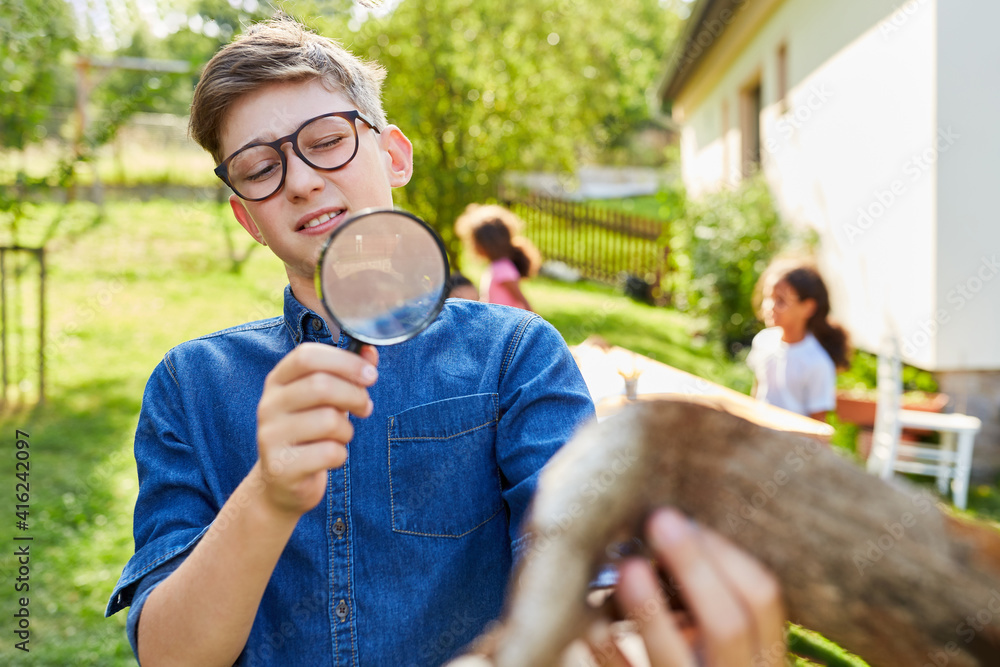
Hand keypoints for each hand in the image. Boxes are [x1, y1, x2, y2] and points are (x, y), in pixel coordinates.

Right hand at [254, 342, 377, 516]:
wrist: (282, 482)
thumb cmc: (310, 432)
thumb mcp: (325, 399)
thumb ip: (346, 372)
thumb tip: (370, 351)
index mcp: (278, 381)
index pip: (307, 356)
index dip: (344, 361)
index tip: (370, 374)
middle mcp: (268, 405)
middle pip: (321, 385)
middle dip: (355, 395)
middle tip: (365, 407)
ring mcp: (271, 436)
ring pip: (328, 420)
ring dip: (347, 429)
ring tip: (341, 436)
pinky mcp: (281, 467)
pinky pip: (329, 453)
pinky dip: (340, 455)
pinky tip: (331, 457)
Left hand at [593, 508, 785, 666]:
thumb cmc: (701, 666)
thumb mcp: (720, 649)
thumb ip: (703, 606)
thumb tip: (668, 531)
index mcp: (762, 660)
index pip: (762, 599)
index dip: (726, 554)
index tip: (688, 518)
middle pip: (728, 625)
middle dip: (693, 567)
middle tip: (659, 519)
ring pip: (675, 660)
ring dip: (648, 610)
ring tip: (626, 567)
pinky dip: (609, 650)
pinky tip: (592, 621)